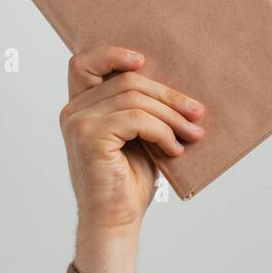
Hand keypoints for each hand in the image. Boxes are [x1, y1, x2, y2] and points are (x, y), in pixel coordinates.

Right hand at [61, 46, 205, 272]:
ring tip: (192, 134)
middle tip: (197, 113)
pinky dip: (163, 132)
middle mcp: (73, 111)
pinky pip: (137, 119)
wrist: (117, 218)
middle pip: (127, 81)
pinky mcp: (90, 137)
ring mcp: (78, 123)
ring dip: (172, 116)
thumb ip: (143, 108)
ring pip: (135, 99)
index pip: (83, 63)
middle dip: (169, 96)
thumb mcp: (140, 135)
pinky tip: (174, 150)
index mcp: (82, 106)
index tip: (144, 61)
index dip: (113, 54)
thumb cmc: (130, 179)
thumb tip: (180, 85)